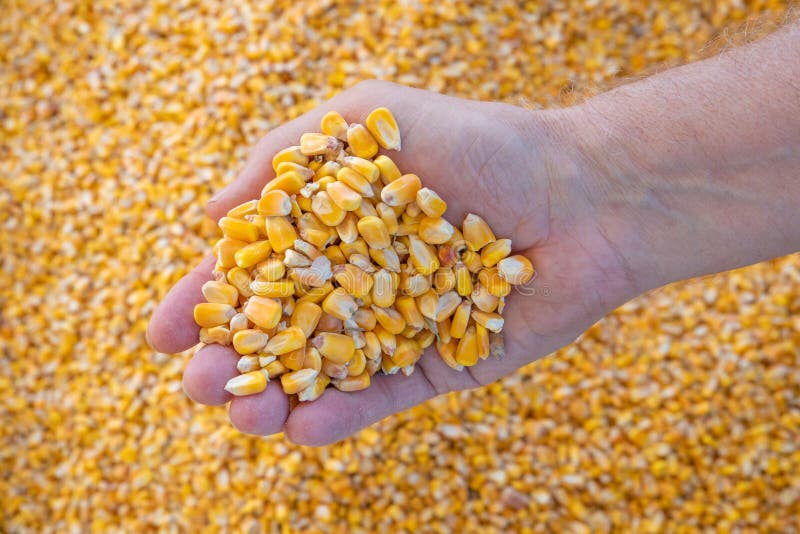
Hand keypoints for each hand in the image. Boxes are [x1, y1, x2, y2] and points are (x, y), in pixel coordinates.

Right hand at [147, 80, 635, 444]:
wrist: (580, 192)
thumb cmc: (477, 144)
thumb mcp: (367, 121)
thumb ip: (284, 158)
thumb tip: (209, 215)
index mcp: (335, 230)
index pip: (257, 272)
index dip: (207, 301)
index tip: (161, 334)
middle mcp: (359, 282)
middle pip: (281, 332)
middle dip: (234, 361)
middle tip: (200, 384)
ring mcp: (397, 328)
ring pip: (325, 374)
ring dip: (278, 398)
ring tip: (246, 414)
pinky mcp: (441, 364)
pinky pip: (386, 396)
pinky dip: (345, 414)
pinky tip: (307, 426)